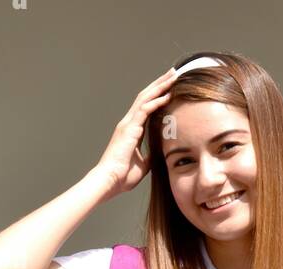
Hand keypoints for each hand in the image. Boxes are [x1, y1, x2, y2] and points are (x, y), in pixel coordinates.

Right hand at [92, 67, 178, 198]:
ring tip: (173, 76)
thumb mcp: (142, 166)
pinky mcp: (129, 128)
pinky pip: (145, 109)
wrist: (109, 181)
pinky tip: (168, 94)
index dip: (158, 95)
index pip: (146, 106)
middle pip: (146, 96)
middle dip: (160, 84)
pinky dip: (157, 101)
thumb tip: (159, 154)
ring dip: (160, 86)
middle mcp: (128, 123)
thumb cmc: (121, 177)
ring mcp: (128, 123)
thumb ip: (150, 156)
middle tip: (173, 73)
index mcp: (131, 130)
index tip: (170, 87)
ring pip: (146, 98)